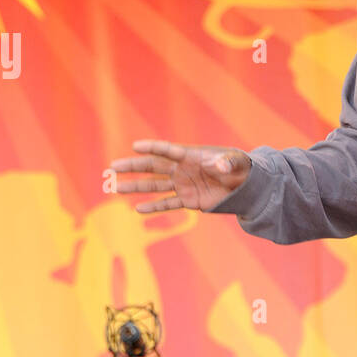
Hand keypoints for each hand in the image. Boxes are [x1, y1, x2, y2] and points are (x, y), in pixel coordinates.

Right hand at [110, 139, 251, 213]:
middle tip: (112, 167)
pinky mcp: (188, 200)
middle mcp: (182, 169)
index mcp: (191, 156)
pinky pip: (167, 203)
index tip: (135, 146)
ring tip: (115, 188)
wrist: (244, 185)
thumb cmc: (240, 167)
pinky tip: (138, 209)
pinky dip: (154, 207)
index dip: (152, 148)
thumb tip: (220, 166)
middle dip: (133, 167)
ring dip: (136, 187)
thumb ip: (227, 162)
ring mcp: (183, 185)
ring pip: (155, 186)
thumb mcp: (237, 162)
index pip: (168, 151)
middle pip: (153, 167)